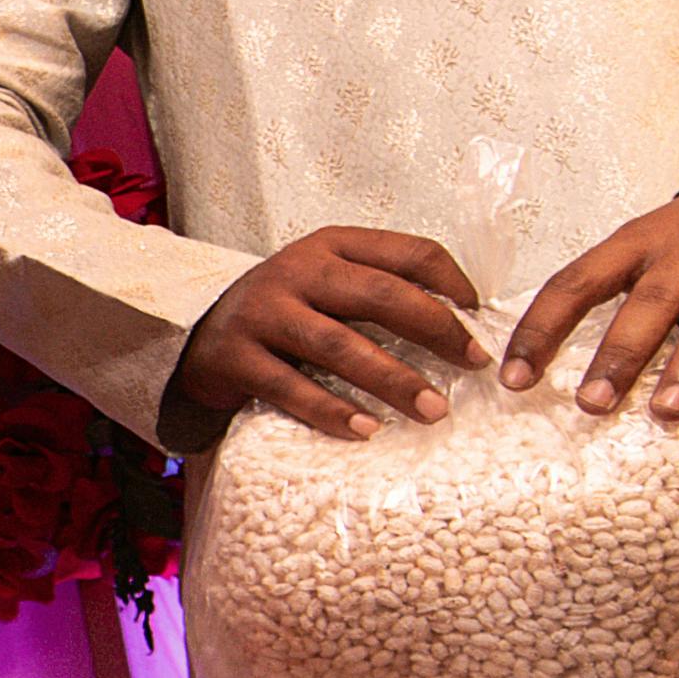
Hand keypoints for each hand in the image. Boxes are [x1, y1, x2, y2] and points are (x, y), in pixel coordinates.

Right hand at [172, 225, 485, 439]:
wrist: (198, 332)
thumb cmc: (287, 312)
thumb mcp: (329, 284)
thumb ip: (381, 291)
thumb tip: (463, 327)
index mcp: (332, 246)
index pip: (409, 252)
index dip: (454, 286)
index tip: (480, 323)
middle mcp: (297, 271)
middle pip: (380, 295)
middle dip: (435, 331)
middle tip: (472, 365)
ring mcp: (263, 313)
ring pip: (338, 345)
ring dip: (392, 380)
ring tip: (432, 410)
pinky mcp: (235, 357)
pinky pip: (290, 388)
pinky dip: (331, 411)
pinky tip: (366, 431)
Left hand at [502, 170, 678, 424]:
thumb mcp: (655, 243)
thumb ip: (616, 289)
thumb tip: (550, 357)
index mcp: (643, 240)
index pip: (579, 281)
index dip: (543, 327)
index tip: (514, 377)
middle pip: (652, 300)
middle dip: (621, 353)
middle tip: (593, 403)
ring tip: (667, 411)